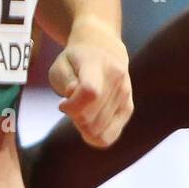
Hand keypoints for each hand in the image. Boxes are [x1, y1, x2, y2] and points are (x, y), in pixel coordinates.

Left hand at [49, 21, 132, 148]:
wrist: (103, 50)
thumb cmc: (76, 61)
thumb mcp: (61, 64)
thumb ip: (64, 80)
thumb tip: (72, 94)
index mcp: (98, 64)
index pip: (90, 92)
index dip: (72, 106)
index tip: (62, 104)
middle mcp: (117, 79)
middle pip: (91, 117)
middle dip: (74, 117)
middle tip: (70, 105)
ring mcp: (125, 95)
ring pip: (98, 130)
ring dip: (82, 125)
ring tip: (80, 109)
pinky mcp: (127, 109)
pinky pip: (109, 137)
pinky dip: (93, 137)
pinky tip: (87, 125)